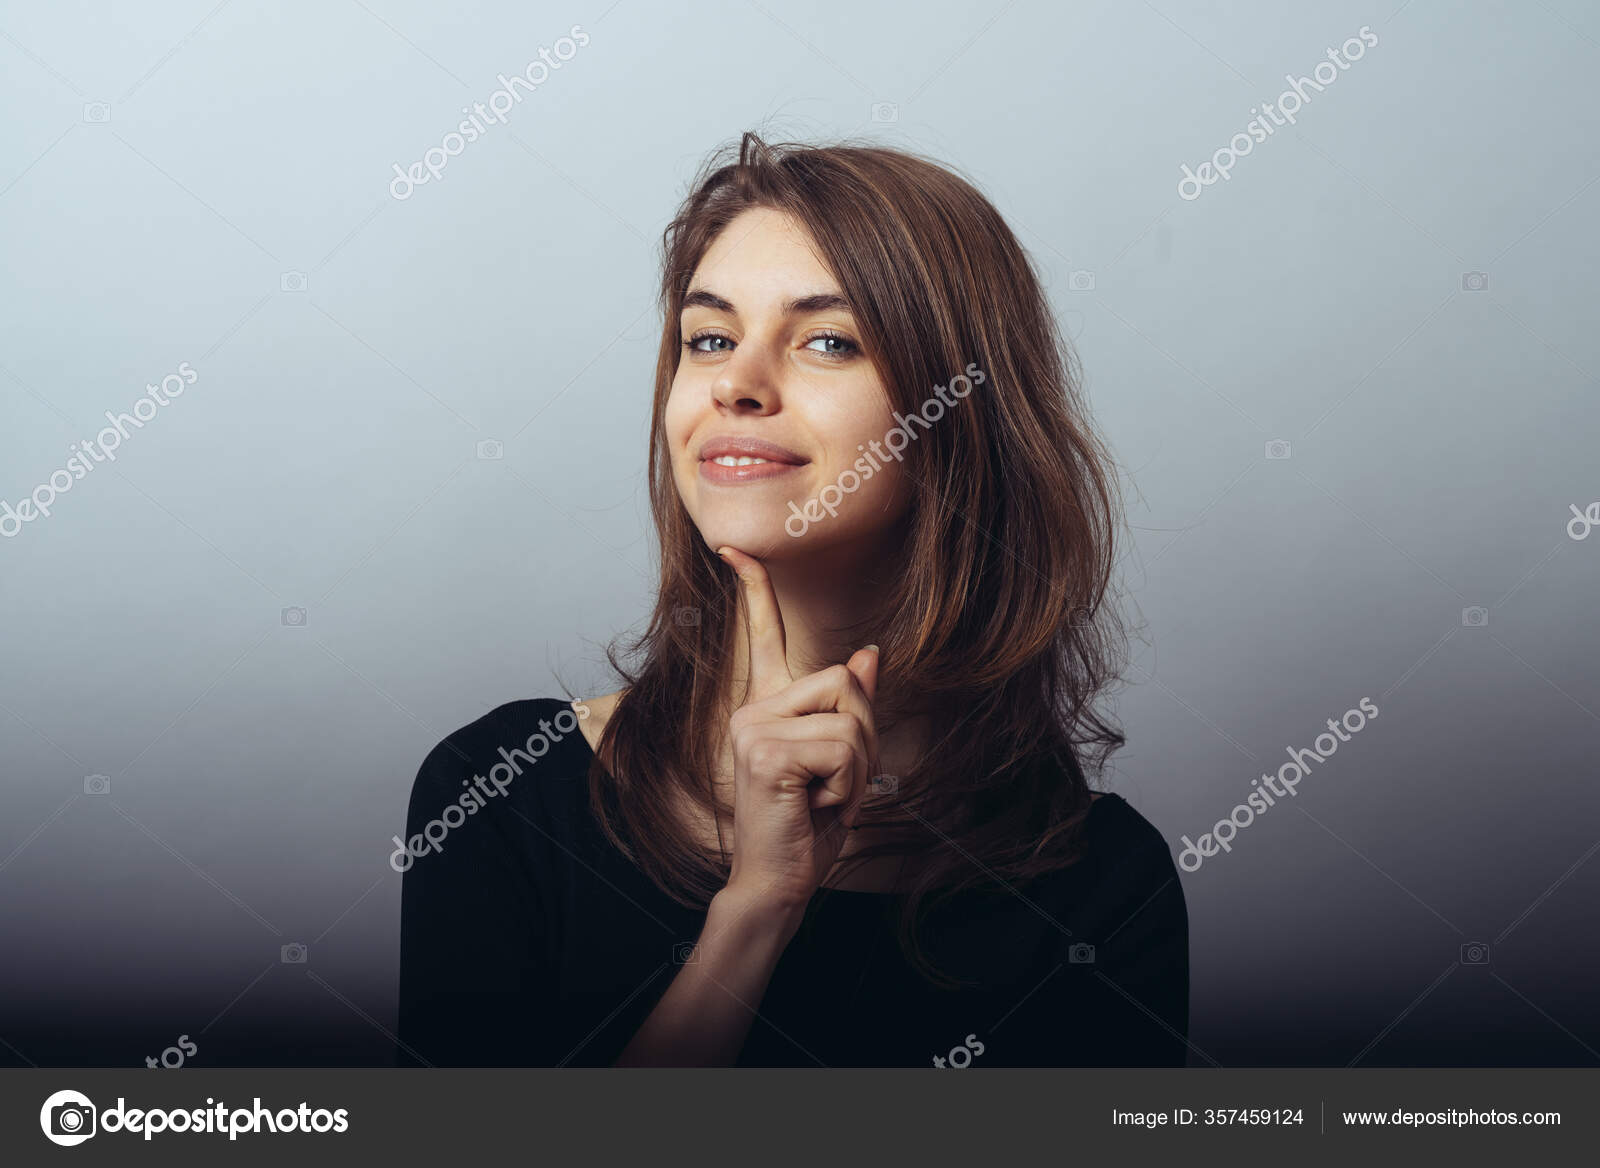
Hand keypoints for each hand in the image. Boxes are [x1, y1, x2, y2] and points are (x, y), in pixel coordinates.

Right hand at [716, 546, 880, 915]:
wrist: (779, 881)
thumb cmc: (807, 824)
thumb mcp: (839, 761)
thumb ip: (850, 707)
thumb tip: (868, 654)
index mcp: (765, 706)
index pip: (761, 635)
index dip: (752, 589)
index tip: (732, 549)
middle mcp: (752, 708)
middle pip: (843, 681)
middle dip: (865, 735)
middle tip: (838, 783)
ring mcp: (753, 727)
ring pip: (849, 715)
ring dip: (858, 767)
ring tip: (825, 798)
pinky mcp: (765, 751)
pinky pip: (842, 747)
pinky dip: (847, 785)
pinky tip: (815, 806)